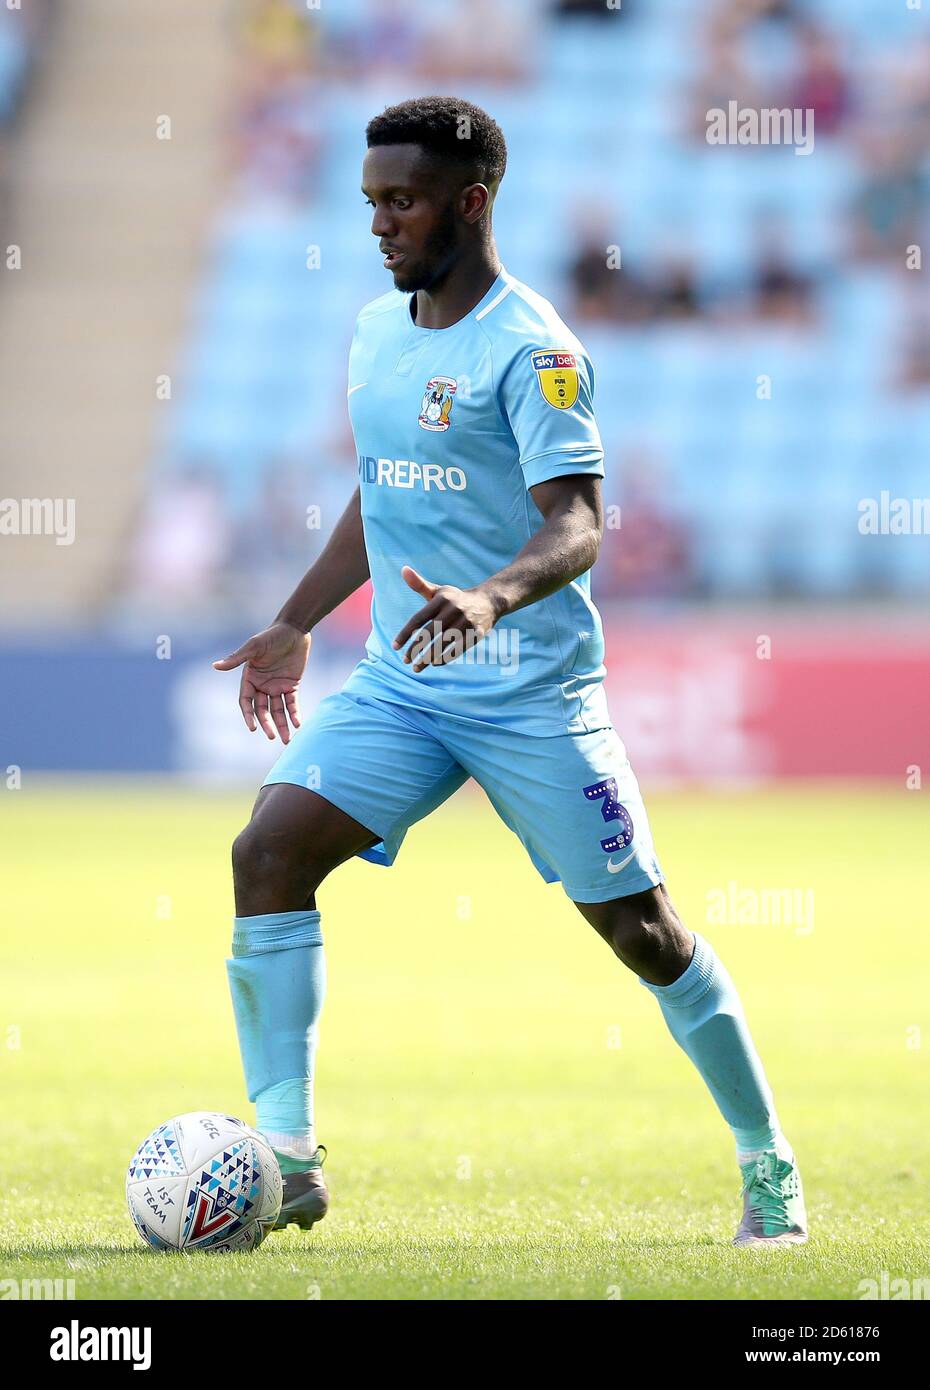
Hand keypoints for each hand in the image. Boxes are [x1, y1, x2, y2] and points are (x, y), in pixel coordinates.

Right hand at [213, 622, 309, 741]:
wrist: (294, 629)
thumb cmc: (271, 636)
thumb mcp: (253, 646)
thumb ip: (237, 658)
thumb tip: (215, 666)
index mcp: (249, 678)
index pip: (246, 701)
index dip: (249, 715)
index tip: (253, 728)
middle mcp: (262, 685)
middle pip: (262, 710)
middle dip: (267, 724)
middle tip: (273, 737)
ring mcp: (277, 686)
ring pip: (278, 710)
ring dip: (282, 725)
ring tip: (287, 740)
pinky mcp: (291, 685)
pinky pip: (292, 703)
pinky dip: (295, 714)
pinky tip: (298, 724)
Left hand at [392, 565, 499, 671]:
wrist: (489, 601)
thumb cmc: (456, 599)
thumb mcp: (439, 591)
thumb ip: (419, 584)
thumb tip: (403, 569)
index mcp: (442, 599)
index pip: (419, 619)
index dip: (406, 633)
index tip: (395, 646)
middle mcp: (453, 610)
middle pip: (430, 633)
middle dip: (416, 648)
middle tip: (405, 660)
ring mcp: (466, 622)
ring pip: (443, 643)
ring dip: (428, 657)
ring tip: (416, 667)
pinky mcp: (476, 633)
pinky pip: (458, 649)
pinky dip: (445, 658)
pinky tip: (434, 663)